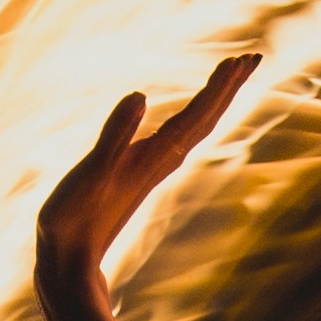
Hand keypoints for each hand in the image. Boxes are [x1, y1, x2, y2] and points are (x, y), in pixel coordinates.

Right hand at [34, 54, 260, 312]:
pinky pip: (176, 138)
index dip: (219, 87)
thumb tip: (140, 96)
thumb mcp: (91, 172)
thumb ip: (115, 135)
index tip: (242, 59)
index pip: (197, 115)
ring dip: (213, 101)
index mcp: (155, 157)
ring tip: (228, 76)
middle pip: (205, 119)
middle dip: (227, 88)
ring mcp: (152, 169)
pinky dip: (189, 118)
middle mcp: (161, 162)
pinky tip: (187, 118)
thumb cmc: (75, 219)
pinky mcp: (139, 175)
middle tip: (251, 57)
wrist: (69, 263)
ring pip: (194, 129)